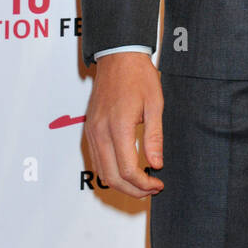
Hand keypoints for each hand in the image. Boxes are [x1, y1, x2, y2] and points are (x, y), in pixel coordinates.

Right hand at [85, 52, 163, 197]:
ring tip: (142, 182)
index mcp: (118, 126)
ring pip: (102, 171)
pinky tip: (127, 169)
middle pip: (112, 177)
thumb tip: (156, 165)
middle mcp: (100, 132)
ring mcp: (92, 131)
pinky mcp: (89, 129)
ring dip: (121, 183)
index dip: (144, 184)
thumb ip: (154, 137)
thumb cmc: (139, 77)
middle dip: (133, 190)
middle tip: (151, 189)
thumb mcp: (155, 105)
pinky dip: (110, 171)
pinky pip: (96, 159)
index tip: (158, 183)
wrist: (118, 57)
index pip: (128, 170)